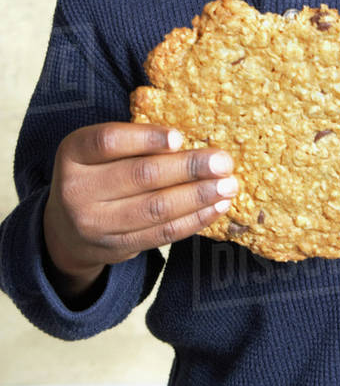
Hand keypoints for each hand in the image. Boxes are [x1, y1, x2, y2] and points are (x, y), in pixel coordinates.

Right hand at [43, 123, 237, 294]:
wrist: (67, 229)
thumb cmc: (97, 174)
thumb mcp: (100, 151)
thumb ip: (134, 143)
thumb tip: (192, 141)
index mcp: (74, 153)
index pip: (108, 142)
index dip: (145, 138)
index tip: (180, 137)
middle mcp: (77, 189)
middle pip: (140, 176)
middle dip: (188, 168)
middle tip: (223, 161)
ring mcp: (95, 223)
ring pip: (155, 208)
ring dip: (198, 196)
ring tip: (228, 185)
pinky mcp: (116, 247)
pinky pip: (162, 234)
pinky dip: (194, 220)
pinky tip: (217, 207)